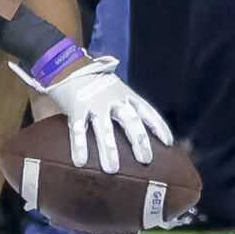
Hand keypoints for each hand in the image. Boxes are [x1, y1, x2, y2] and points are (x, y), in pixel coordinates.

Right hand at [41, 55, 173, 173]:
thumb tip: (135, 131)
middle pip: (130, 121)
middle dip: (138, 141)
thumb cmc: (91, 80)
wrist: (65, 64)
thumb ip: (123, 104)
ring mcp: (94, 103)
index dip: (158, 126)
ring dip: (109, 149)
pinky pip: (78, 129)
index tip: (168, 143)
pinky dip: (79, 146)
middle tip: (145, 160)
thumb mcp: (113, 87)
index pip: (147, 110)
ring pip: (104, 128)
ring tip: (111, 169)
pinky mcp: (76, 107)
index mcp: (124, 93)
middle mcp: (113, 98)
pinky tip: (80, 162)